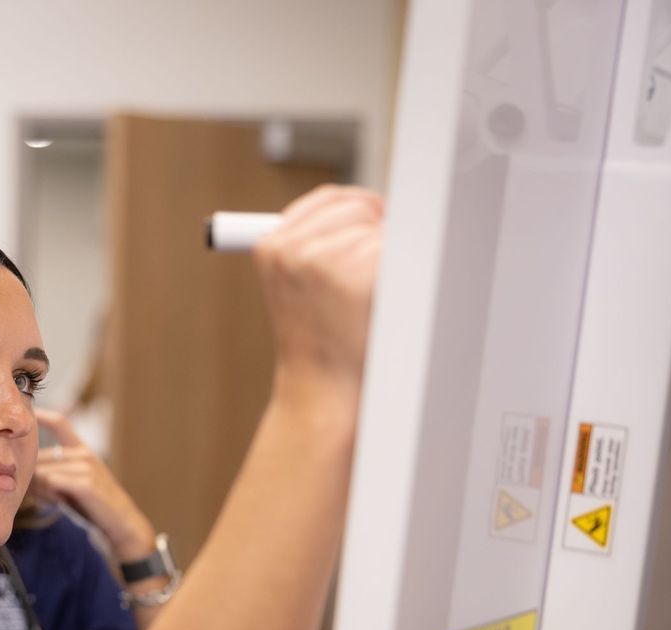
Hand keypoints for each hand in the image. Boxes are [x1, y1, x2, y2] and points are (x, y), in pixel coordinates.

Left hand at [30, 408, 155, 560]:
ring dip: (40, 489)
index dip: (43, 414)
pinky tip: (57, 502)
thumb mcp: (71, 483)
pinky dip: (48, 495)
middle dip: (32, 477)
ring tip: (51, 500)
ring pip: (42, 472)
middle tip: (40, 495)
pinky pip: (51, 483)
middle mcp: (84, 454)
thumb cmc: (92, 504)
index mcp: (81, 450)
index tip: (29, 408)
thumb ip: (51, 472)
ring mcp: (86, 467)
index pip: (61, 423)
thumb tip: (25, 470)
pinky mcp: (86, 483)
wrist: (119, 523)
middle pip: (40, 457)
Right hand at [252, 184, 382, 415]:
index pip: (330, 198)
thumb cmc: (321, 340)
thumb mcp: (297, 285)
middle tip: (371, 276)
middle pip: (359, 207)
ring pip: (379, 229)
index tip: (373, 227)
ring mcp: (322, 260)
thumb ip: (313, 243)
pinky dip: (401, 272)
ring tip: (369, 298)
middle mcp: (290, 249)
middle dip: (376, 232)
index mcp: (269, 246)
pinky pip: (397, 249)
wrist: (325, 390)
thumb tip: (368, 205)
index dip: (359, 210)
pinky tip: (381, 302)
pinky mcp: (356, 274)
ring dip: (387, 257)